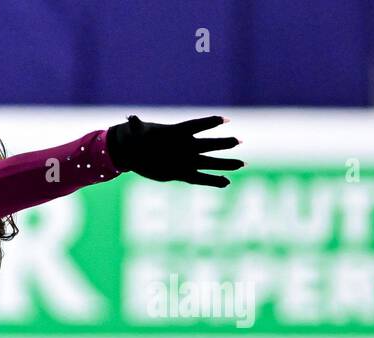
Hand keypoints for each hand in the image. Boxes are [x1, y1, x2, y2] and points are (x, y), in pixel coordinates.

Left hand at [106, 115, 242, 187]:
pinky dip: (212, 180)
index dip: (209, 122)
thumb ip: (136, 126)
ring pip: (209, 161)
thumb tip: (131, 118)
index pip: (195, 126)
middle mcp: (185, 146)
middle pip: (207, 144)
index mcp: (176, 133)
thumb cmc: (136, 139)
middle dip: (223, 144)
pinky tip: (227, 183)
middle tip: (239, 141)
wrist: (134, 150)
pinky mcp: (182, 173)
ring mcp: (186, 159)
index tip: (225, 119)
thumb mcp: (135, 133)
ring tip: (243, 164)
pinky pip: (200, 177)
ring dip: (225, 163)